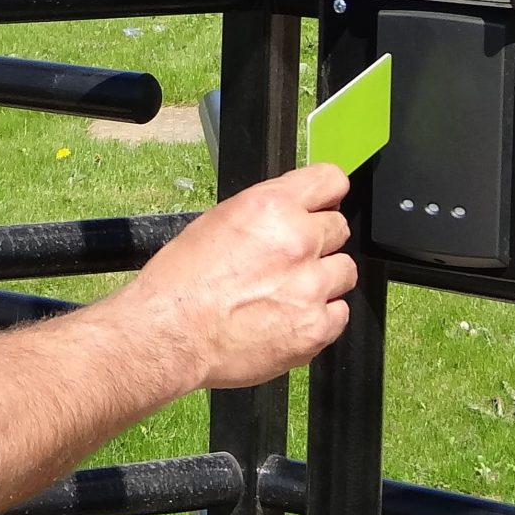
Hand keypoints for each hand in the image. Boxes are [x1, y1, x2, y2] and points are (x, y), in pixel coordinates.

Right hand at [121, 164, 355, 391]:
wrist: (170, 334)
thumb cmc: (181, 282)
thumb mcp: (218, 221)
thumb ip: (267, 213)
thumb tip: (294, 213)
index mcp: (272, 207)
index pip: (331, 181)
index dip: (327, 194)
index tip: (323, 204)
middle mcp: (297, 242)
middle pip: (339, 228)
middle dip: (318, 241)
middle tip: (290, 259)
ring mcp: (311, 287)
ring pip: (344, 271)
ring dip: (323, 279)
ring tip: (288, 291)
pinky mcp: (315, 328)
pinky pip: (339, 314)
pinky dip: (321, 316)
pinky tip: (290, 317)